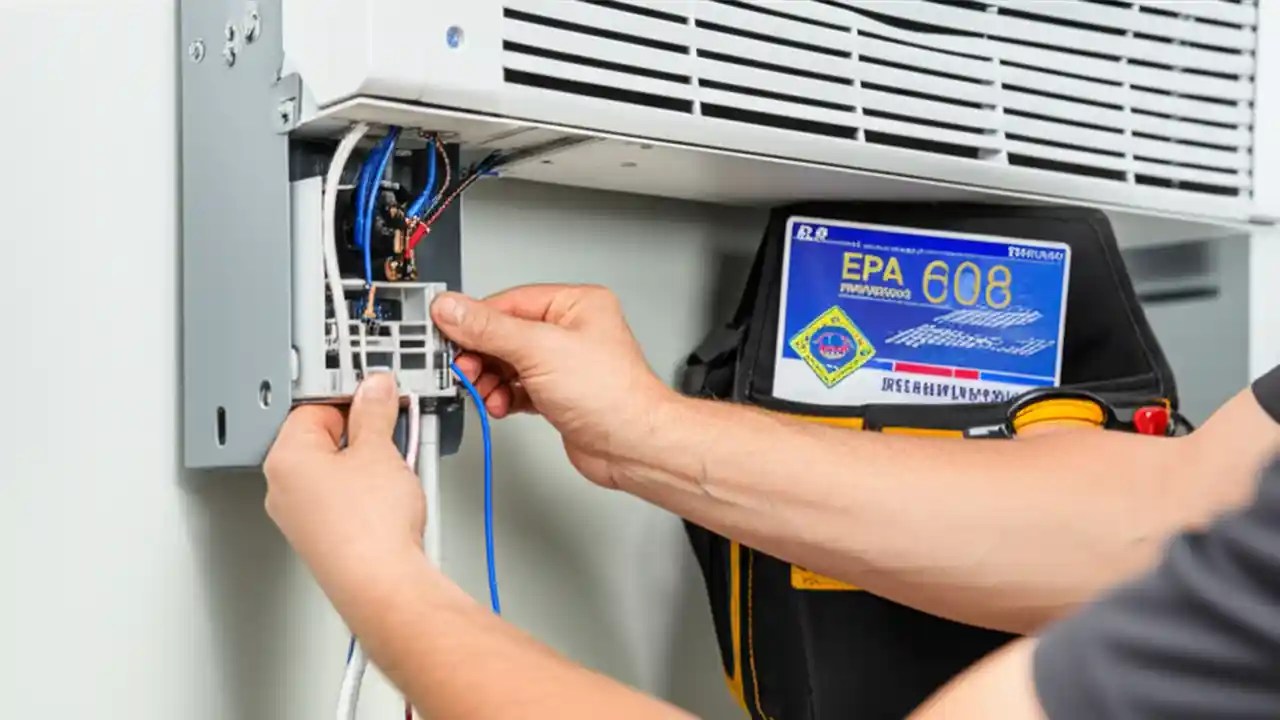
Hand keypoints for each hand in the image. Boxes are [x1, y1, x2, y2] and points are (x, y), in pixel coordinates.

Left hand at [263, 373, 425, 604]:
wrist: (383, 585)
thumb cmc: (369, 528)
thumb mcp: (379, 450)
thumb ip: (375, 411)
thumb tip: (373, 391)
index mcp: (285, 459)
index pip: (312, 407)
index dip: (349, 397)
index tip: (376, 396)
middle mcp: (284, 489)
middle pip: (325, 440)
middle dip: (362, 433)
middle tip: (394, 429)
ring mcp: (303, 518)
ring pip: (339, 471)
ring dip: (371, 462)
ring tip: (402, 465)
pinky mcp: (325, 539)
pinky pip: (346, 499)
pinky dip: (370, 491)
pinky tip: (396, 494)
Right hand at [430, 285, 676, 487]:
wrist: (632, 446)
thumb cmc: (611, 395)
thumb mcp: (539, 350)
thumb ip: (489, 329)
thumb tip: (452, 308)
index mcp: (575, 304)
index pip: (510, 302)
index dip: (475, 319)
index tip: (446, 332)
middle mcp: (571, 330)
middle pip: (505, 333)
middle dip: (481, 355)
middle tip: (464, 369)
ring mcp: (564, 364)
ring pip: (509, 363)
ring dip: (491, 379)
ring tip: (485, 390)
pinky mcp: (558, 394)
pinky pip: (518, 388)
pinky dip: (505, 396)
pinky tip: (501, 404)